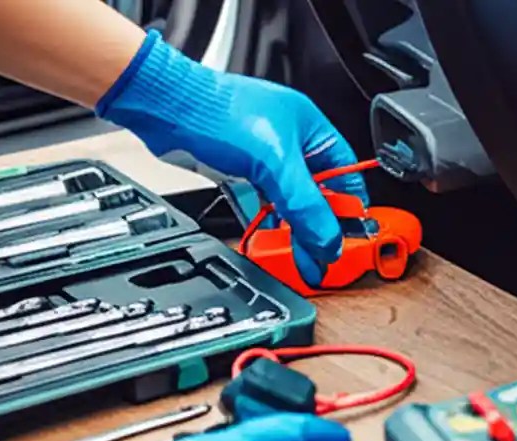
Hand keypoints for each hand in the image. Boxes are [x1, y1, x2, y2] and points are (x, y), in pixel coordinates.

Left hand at [97, 30, 367, 285]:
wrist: (167, 110)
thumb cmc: (217, 113)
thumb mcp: (275, 165)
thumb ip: (305, 206)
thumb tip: (329, 239)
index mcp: (311, 129)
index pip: (346, 173)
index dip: (350, 206)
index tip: (349, 236)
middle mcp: (291, 141)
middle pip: (318, 192)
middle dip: (320, 225)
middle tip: (322, 254)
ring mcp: (265, 156)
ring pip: (291, 200)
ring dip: (294, 228)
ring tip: (299, 256)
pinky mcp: (241, 170)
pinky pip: (265, 201)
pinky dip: (270, 221)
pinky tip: (271, 239)